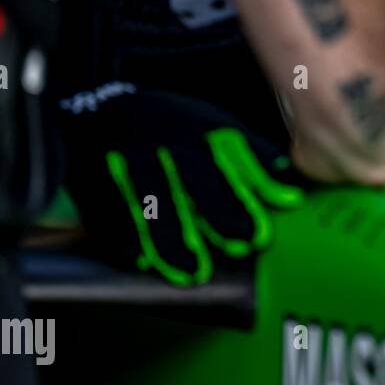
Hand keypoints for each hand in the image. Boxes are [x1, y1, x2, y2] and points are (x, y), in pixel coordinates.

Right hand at [58, 86, 305, 285]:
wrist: (100, 112)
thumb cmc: (172, 126)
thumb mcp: (214, 127)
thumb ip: (253, 156)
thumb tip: (290, 183)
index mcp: (196, 134)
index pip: (225, 166)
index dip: (245, 198)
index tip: (260, 231)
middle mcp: (163, 148)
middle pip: (191, 183)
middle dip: (218, 216)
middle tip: (241, 247)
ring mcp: (125, 166)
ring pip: (149, 204)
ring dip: (172, 240)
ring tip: (192, 272)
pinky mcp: (94, 186)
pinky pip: (109, 214)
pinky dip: (125, 240)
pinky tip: (142, 262)